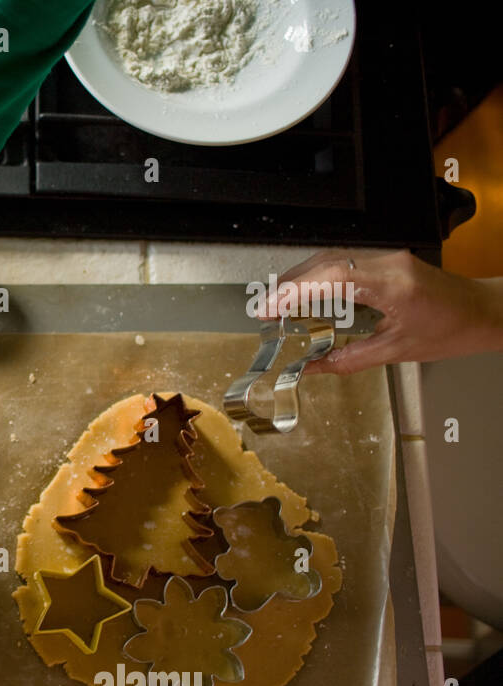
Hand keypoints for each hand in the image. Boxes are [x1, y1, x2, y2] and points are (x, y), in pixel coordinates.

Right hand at [265, 249, 502, 373]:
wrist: (485, 312)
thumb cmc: (452, 330)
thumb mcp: (397, 351)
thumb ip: (347, 359)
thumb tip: (310, 369)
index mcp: (394, 285)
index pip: (334, 276)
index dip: (295, 290)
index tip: (269, 308)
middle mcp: (390, 263)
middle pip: (327, 262)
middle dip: (289, 285)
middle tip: (263, 309)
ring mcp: (388, 256)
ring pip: (332, 257)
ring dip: (300, 278)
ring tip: (276, 302)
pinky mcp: (387, 258)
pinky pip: (344, 260)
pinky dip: (317, 275)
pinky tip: (304, 291)